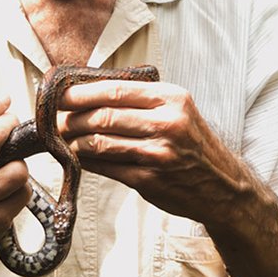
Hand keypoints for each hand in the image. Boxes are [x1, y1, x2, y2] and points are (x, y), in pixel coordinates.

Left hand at [55, 79, 251, 223]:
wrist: (224, 186)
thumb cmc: (193, 144)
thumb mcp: (177, 111)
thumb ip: (139, 100)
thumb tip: (86, 92)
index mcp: (171, 99)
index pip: (113, 90)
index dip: (80, 92)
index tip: (59, 94)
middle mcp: (167, 124)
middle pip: (102, 116)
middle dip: (70, 117)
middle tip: (54, 119)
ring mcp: (158, 154)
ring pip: (99, 142)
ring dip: (73, 140)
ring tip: (62, 137)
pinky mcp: (149, 180)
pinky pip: (105, 167)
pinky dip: (85, 161)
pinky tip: (77, 156)